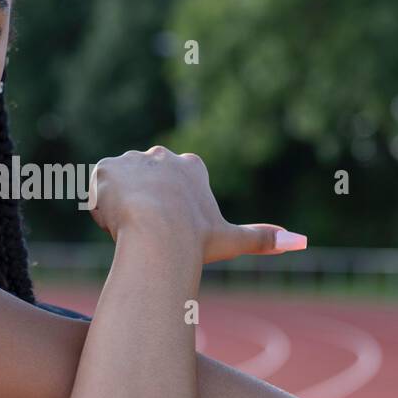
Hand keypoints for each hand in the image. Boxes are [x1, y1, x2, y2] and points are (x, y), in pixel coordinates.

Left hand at [86, 146, 305, 263]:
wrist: (157, 235)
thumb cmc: (195, 240)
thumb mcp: (231, 240)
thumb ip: (263, 239)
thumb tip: (302, 242)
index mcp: (190, 167)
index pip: (172, 184)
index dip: (167, 209)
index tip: (169, 226)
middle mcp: (162, 155)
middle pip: (144, 185)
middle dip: (142, 206)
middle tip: (149, 231)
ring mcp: (132, 159)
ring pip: (119, 188)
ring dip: (120, 208)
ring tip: (130, 229)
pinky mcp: (105, 167)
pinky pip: (95, 190)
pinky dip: (99, 206)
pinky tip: (112, 221)